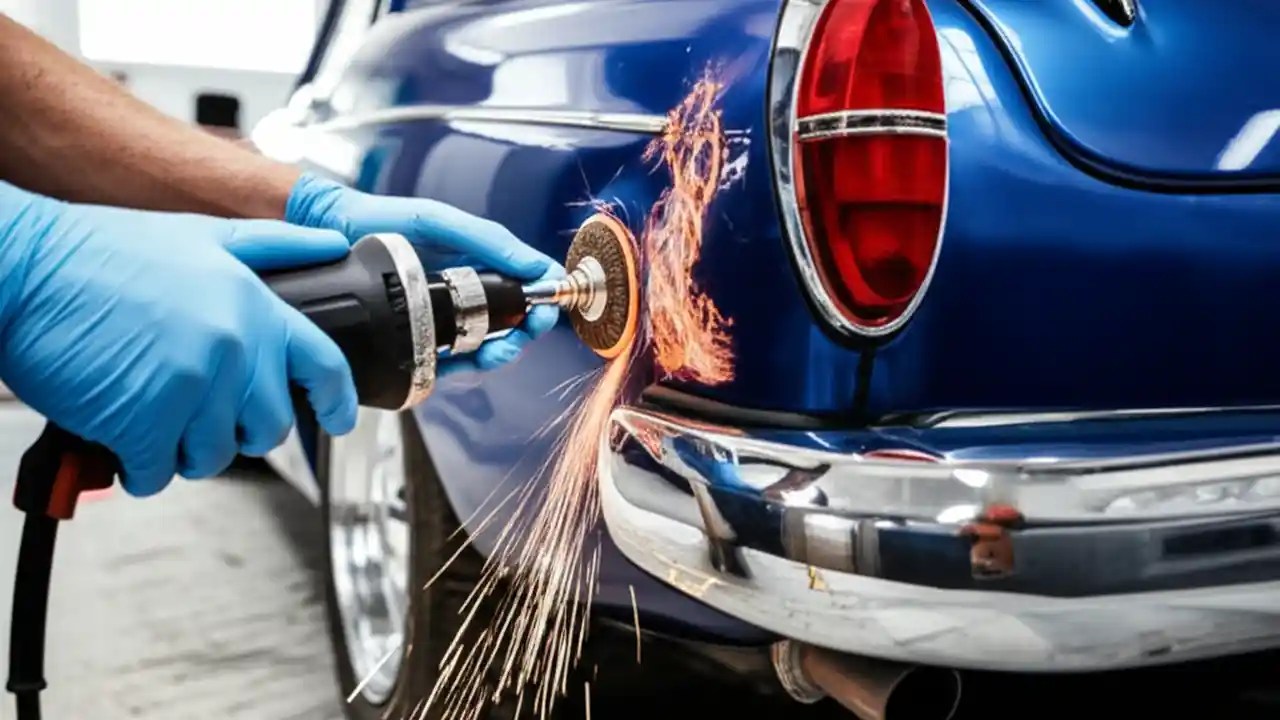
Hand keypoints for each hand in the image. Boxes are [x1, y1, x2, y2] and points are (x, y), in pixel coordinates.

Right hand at [0, 182, 357, 496]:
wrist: (24, 268)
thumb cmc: (101, 254)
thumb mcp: (202, 236)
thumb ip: (274, 245)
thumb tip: (331, 243)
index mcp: (254, 307)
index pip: (324, 365)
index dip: (338, 399)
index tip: (340, 417)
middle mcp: (234, 349)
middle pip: (269, 426)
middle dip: (239, 428)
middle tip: (202, 413)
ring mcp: (191, 389)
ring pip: (214, 456)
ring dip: (184, 448)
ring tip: (152, 413)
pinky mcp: (143, 423)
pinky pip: (158, 473)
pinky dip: (139, 465)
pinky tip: (120, 434)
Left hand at [285, 173, 562, 375]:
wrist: (329, 233)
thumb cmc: (381, 219)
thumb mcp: (441, 221)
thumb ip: (488, 240)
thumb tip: (533, 264)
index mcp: (475, 262)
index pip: (522, 284)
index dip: (541, 297)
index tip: (552, 304)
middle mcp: (462, 292)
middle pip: (509, 320)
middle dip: (525, 329)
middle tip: (528, 329)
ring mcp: (442, 317)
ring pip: (486, 343)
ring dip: (502, 350)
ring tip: (499, 348)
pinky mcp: (420, 340)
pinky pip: (453, 361)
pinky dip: (470, 364)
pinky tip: (473, 358)